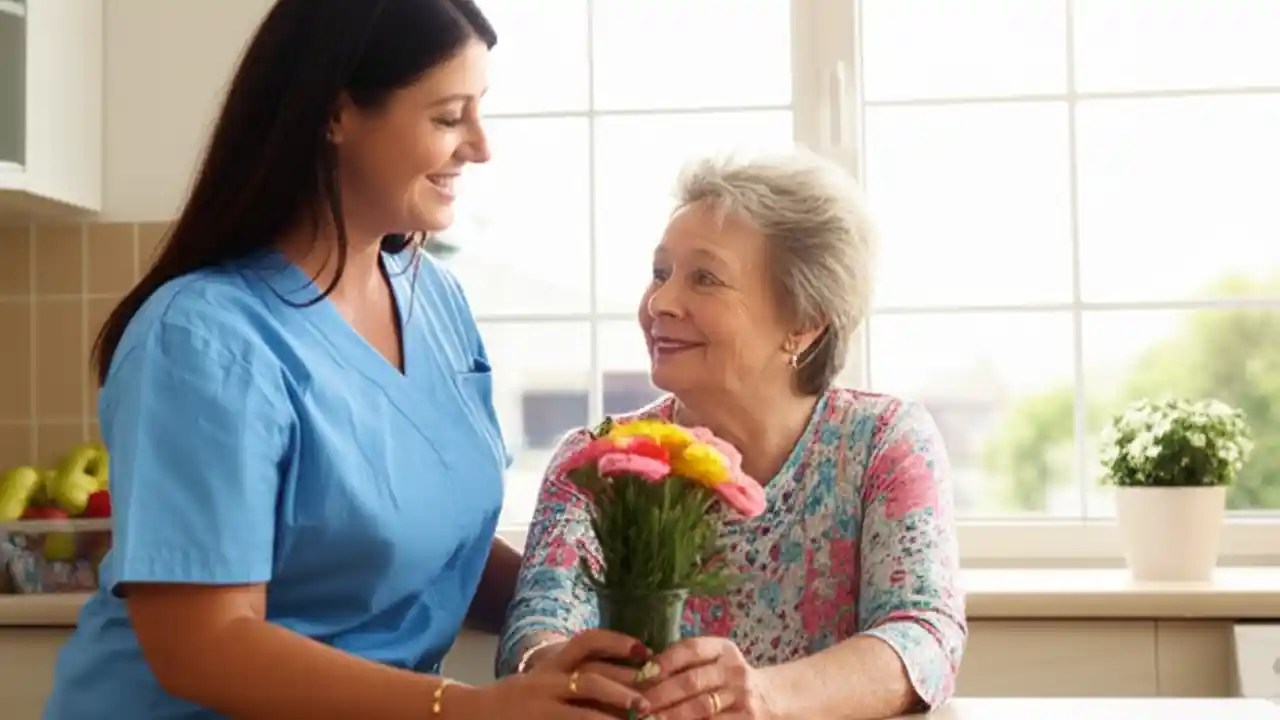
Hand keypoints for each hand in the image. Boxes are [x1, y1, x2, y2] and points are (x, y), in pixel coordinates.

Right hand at [468, 629, 652, 718]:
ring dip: (614, 704)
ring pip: (582, 701)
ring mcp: (541, 705)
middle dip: (625, 683)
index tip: (645, 650)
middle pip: (591, 675)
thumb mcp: (544, 680)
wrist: (472, 714)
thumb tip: (628, 680)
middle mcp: (546, 681)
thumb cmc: (516, 700)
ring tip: (642, 711)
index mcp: (552, 664)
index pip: (587, 643)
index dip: (618, 643)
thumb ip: (576, 676)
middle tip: (653, 688)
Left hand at [639, 637, 774, 719]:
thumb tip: (642, 674)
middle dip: (660, 695)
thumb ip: (686, 664)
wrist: (772, 699)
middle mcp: (734, 670)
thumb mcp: (715, 662)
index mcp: (723, 649)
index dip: (665, 661)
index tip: (641, 675)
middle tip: (637, 706)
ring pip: (701, 707)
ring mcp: (742, 697)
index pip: (691, 649)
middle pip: (692, 681)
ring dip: (672, 716)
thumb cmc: (729, 680)